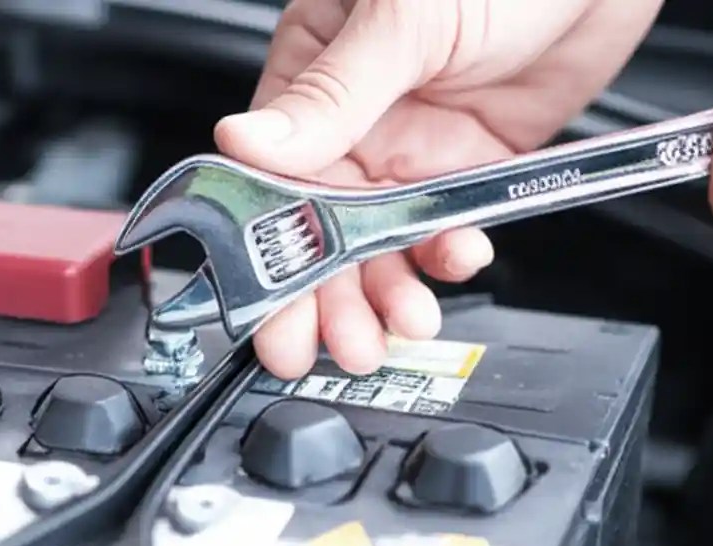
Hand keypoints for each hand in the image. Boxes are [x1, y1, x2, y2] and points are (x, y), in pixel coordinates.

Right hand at [216, 0, 662, 378]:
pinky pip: (444, 225)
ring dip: (387, 291)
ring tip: (400, 327)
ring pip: (382, 239)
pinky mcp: (469, 158)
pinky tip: (458, 262)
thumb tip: (243, 141)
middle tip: (337, 345)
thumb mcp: (404, 16)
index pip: (270, 176)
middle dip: (325, 294)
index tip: (272, 309)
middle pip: (322, 225)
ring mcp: (413, 140)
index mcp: (313, 68)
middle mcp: (355, 113)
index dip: (269, 250)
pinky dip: (448, 255)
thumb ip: (329, 93)